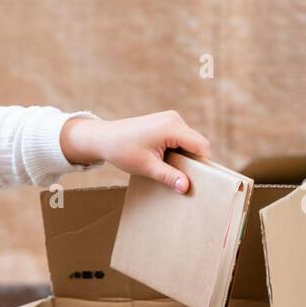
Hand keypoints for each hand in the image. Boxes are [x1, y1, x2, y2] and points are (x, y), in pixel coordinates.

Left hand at [60, 110, 211, 193]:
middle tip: (181, 178)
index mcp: (172, 127)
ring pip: (189, 141)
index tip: (197, 180)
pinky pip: (180, 138)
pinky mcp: (165, 122)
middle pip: (196, 143)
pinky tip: (164, 161)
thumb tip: (186, 187)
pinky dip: (176, 150)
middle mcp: (174, 119)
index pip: (201, 146)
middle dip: (192, 161)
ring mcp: (170, 119)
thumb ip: (169, 176)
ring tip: (169, 169)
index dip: (202, 164)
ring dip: (183, 156)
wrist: (104, 138)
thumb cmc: (123, 151)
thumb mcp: (147, 167)